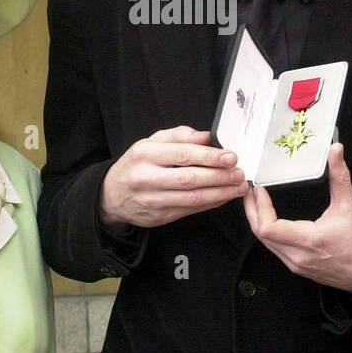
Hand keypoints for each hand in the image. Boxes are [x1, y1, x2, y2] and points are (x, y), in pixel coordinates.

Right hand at [100, 126, 247, 228]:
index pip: (183, 155)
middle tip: (239, 173)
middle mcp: (147, 177)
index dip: (209, 157)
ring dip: (220, 193)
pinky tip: (224, 197)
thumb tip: (207, 136)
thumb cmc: (137, 164)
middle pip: (189, 179)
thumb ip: (180, 136)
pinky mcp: (159, 216)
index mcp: (146, 154)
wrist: (112, 194)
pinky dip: (210, 204)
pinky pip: (190, 210)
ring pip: (192, 198)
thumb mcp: (151, 142)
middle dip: (219, 177)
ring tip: (238, 187)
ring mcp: (152, 200)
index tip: (231, 156)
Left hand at [242, 143, 351, 294]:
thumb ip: (339, 175)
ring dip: (258, 222)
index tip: (259, 189)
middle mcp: (298, 256)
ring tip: (256, 202)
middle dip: (252, 211)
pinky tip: (270, 219)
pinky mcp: (298, 267)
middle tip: (250, 192)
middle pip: (260, 235)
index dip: (259, 206)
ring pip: (265, 244)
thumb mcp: (349, 205)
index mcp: (308, 240)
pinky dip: (268, 233)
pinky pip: (274, 250)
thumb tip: (335, 152)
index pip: (267, 227)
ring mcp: (296, 264)